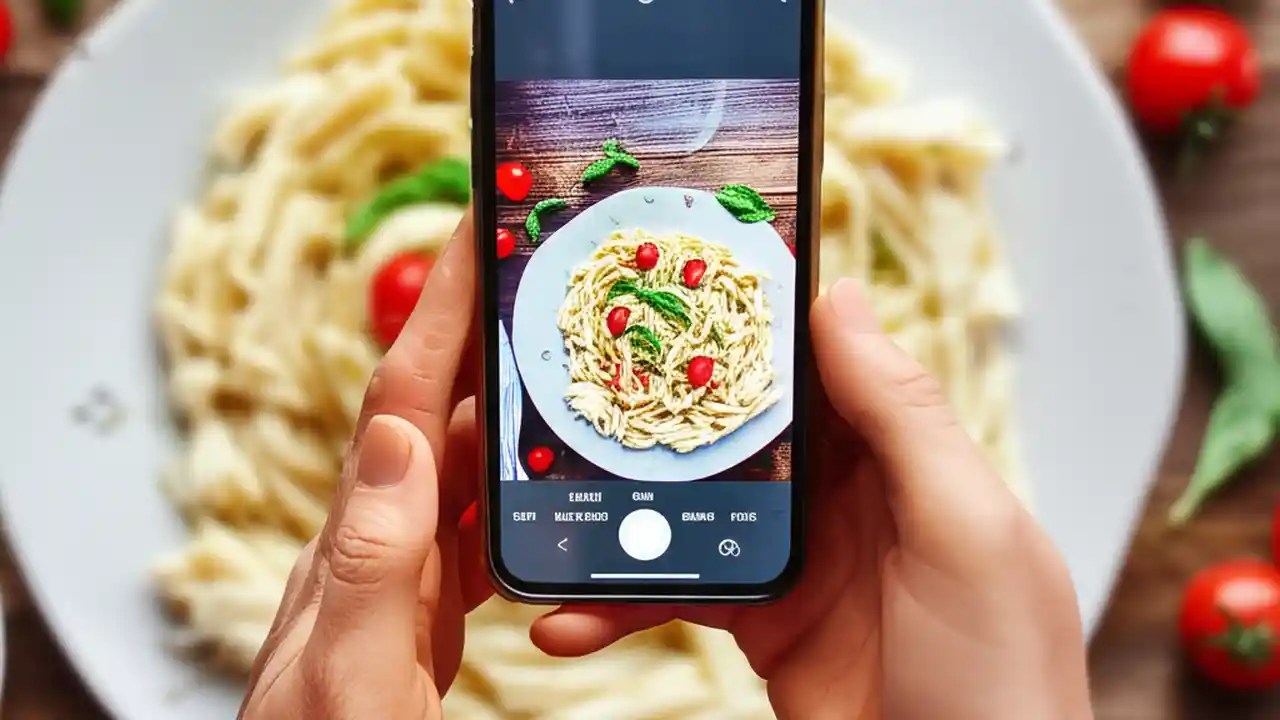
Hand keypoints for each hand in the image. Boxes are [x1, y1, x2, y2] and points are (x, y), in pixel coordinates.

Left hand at [239, 216, 491, 719]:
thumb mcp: (356, 673)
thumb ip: (375, 562)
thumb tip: (394, 437)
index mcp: (360, 551)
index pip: (400, 406)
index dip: (439, 316)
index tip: (476, 240)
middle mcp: (376, 549)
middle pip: (434, 419)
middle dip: (483, 336)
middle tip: (535, 276)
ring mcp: (402, 581)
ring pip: (460, 470)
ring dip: (504, 406)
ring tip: (556, 358)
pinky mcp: (425, 616)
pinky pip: (475, 533)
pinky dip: (512, 492)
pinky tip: (541, 489)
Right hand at [531, 279, 1091, 719]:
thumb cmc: (1001, 680)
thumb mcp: (964, 532)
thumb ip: (904, 417)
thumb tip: (841, 298)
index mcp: (901, 456)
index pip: (815, 367)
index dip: (745, 330)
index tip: (664, 295)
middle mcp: (847, 498)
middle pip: (736, 434)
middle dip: (657, 419)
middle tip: (574, 396)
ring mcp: (799, 561)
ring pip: (691, 513)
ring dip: (618, 521)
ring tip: (543, 517)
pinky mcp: (763, 624)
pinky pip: (679, 592)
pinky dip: (622, 605)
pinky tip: (572, 618)